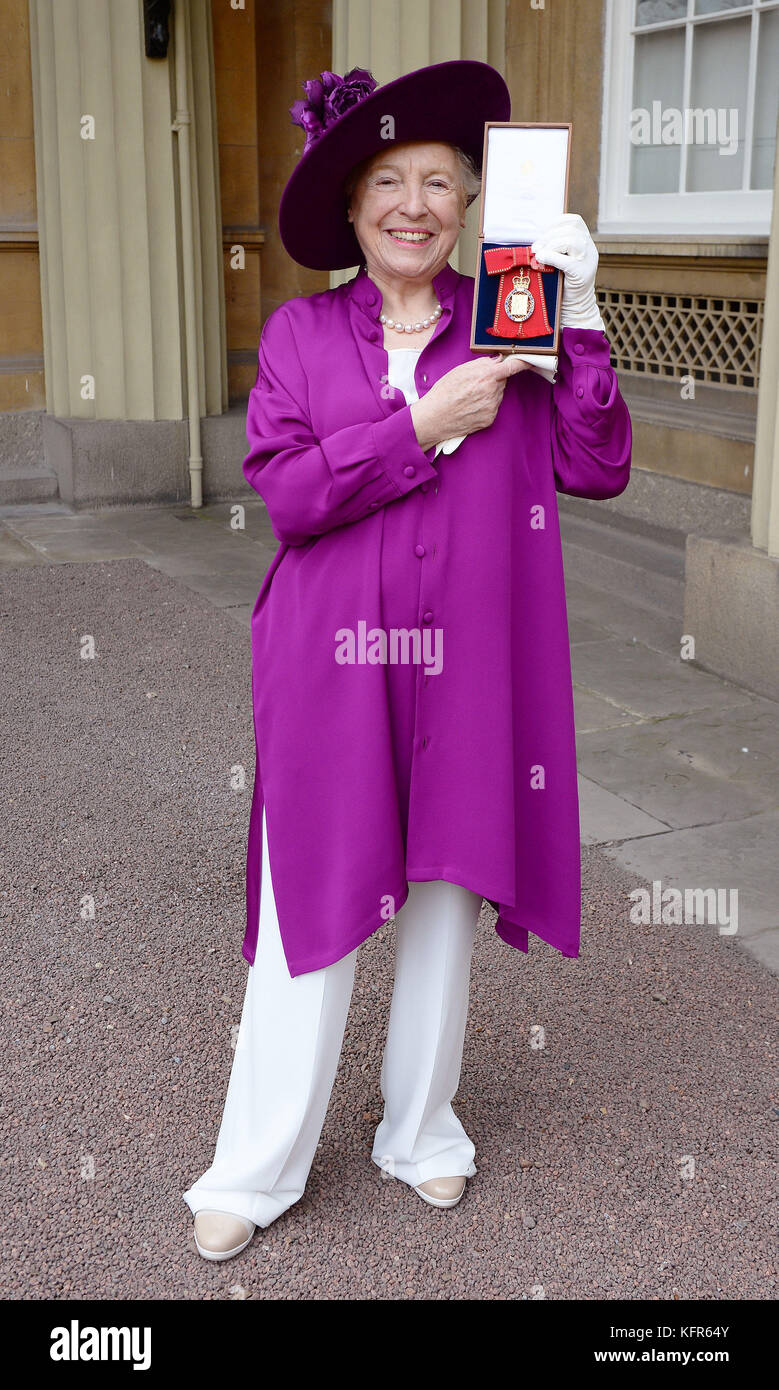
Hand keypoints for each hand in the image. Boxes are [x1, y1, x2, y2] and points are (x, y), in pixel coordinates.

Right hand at [410, 354, 527, 451]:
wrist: (435, 418)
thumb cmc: (444, 392)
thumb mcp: (460, 370)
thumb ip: (482, 364)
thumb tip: (497, 360)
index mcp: (486, 376)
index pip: (512, 367)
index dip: (523, 362)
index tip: (530, 360)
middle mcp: (493, 392)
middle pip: (502, 381)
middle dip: (493, 379)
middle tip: (475, 383)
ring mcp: (492, 407)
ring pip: (498, 394)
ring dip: (489, 392)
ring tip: (470, 397)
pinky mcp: (490, 419)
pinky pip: (493, 407)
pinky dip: (486, 405)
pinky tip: (471, 406)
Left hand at [531, 213, 604, 331]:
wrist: (575, 307)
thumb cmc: (563, 283)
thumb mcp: (560, 260)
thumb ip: (554, 248)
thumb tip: (535, 240)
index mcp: (585, 242)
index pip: (575, 221)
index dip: (557, 222)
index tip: (542, 231)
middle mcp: (589, 248)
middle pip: (571, 230)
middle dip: (549, 236)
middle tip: (535, 247)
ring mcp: (588, 261)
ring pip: (571, 241)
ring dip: (551, 245)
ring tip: (538, 254)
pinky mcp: (582, 274)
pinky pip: (567, 261)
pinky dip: (552, 257)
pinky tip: (541, 259)